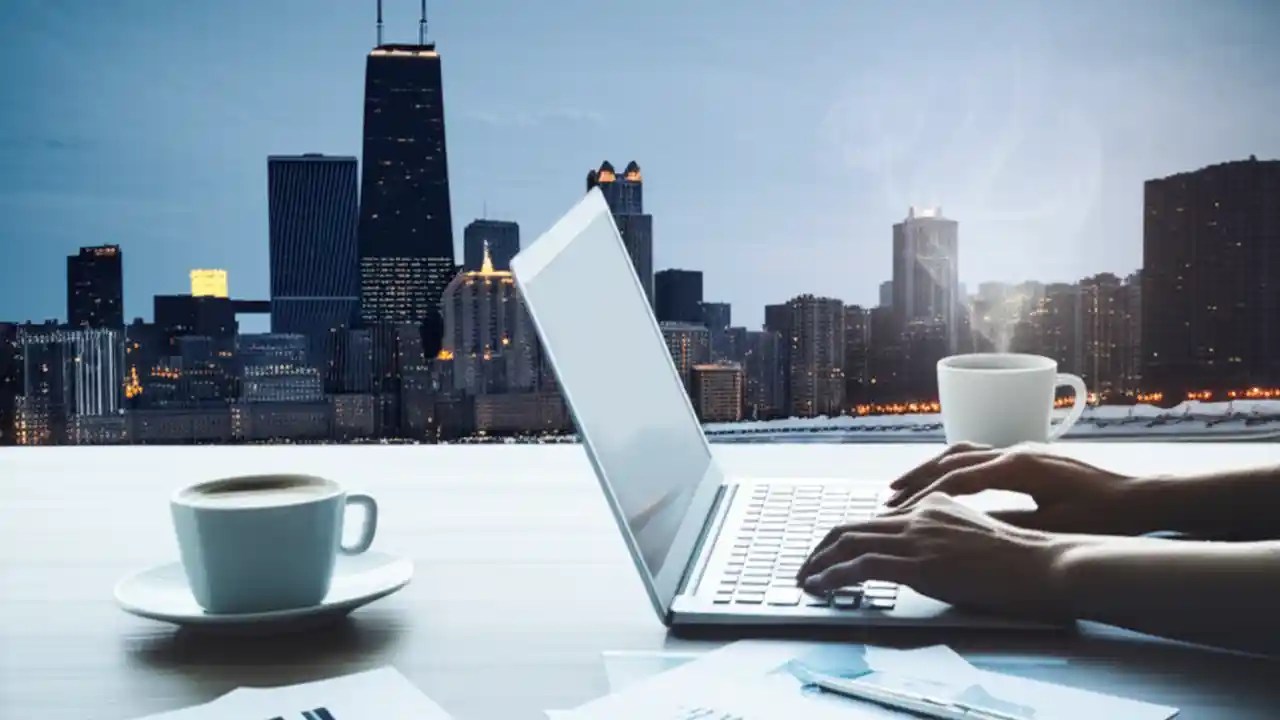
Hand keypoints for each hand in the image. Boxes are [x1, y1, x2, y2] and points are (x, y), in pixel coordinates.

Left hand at [796, 494, 1075, 619]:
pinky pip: (861, 565)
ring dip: (819, 562)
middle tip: (806, 567)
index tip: (829, 553)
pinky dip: (833, 575)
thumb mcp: (975, 541)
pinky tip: (820, 586)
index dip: (847, 537)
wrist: (1043, 564)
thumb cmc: (1021, 561)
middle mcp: (919, 515)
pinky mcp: (918, 562)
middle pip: (853, 526)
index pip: (876, 520)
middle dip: (822, 547)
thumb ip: (944, 541)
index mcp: (933, 506)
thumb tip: (924, 560)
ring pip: (849, 541)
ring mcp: (917, 537)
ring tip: (804, 579)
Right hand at [885, 444, 1144, 534]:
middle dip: (916, 478)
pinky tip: (943, 482)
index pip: (957, 478)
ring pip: (963, 452)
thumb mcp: (1052, 527)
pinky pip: (978, 456)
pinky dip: (953, 467)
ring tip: (905, 486)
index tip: (898, 511)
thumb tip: (962, 530)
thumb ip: (1005, 526)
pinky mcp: (1027, 457)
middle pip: (952, 458)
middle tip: (887, 496)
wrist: (1140, 497)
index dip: (924, 496)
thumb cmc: (1104, 516)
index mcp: (1017, 467)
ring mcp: (1020, 451)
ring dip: (931, 468)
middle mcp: (1014, 451)